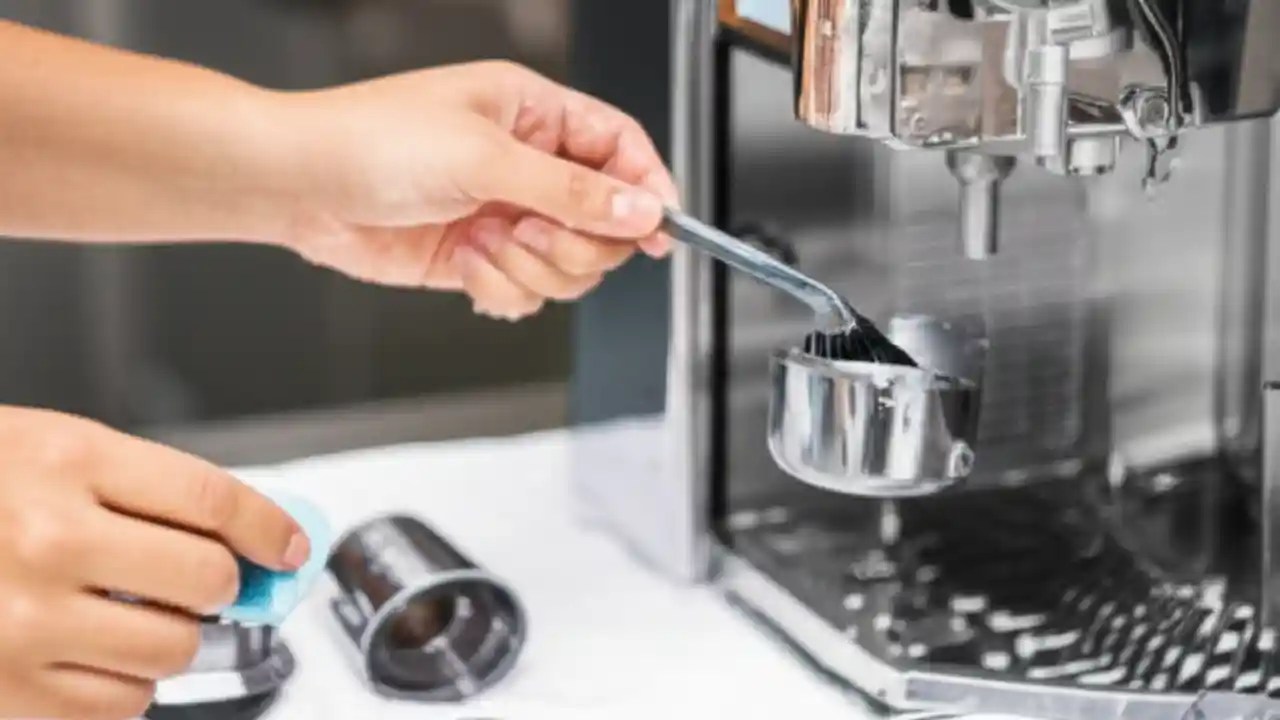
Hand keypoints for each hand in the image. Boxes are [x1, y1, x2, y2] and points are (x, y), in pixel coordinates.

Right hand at [0, 407, 308, 719]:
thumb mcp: (51, 452)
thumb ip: (146, 488)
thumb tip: (248, 533)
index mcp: (65, 463)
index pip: (210, 498)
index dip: (268, 525)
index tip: (290, 545)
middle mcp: (48, 540)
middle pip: (208, 577)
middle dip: (223, 582)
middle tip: (205, 579)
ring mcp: (25, 621)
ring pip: (173, 648)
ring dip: (174, 635)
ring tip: (133, 613)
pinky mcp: (8, 689)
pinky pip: (120, 706)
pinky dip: (126, 685)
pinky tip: (92, 652)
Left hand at [270, 60, 677, 319]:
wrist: (298, 186)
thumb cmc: (370, 141)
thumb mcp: (484, 159)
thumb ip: (571, 190)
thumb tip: (641, 208)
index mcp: (534, 114)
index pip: (620, 149)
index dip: (648, 189)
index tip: (662, 232)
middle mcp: (527, 165)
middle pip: (603, 221)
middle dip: (573, 241)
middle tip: (530, 234)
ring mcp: (505, 214)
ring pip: (567, 266)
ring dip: (530, 270)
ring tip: (483, 245)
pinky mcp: (480, 258)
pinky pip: (526, 293)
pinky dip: (501, 291)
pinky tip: (464, 265)